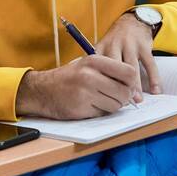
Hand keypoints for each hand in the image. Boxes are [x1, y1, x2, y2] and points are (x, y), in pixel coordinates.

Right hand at [14, 55, 141, 119]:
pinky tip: (90, 105)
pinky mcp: (81, 108)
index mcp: (95, 61)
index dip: (132, 83)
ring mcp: (85, 93)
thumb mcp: (87, 65)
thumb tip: (134, 88)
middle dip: (124, 98)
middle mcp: (90, 76)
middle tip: (117, 97)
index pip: (128, 72)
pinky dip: (100, 112)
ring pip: (116, 105)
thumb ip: (110, 72)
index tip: (128, 87)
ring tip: (101, 100)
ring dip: (113, 106)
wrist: (42, 90)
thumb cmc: (69, 77)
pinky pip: (103, 114)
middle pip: (125, 92)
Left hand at [97, 13, 161, 95]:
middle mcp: (114, 44)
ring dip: (136, 85)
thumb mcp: (101, 49)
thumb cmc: (114, 42)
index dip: (101, 83)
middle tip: (122, 102)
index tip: (103, 98)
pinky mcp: (144, 46)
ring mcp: (130, 44)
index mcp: (101, 47)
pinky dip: (154, 78)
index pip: (98, 67)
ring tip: (138, 100)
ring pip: (132, 67)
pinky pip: (150, 64)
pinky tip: (155, 91)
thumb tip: (90, 90)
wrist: (131, 22)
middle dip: (118, 85)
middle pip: (115, 68)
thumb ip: (96, 66)